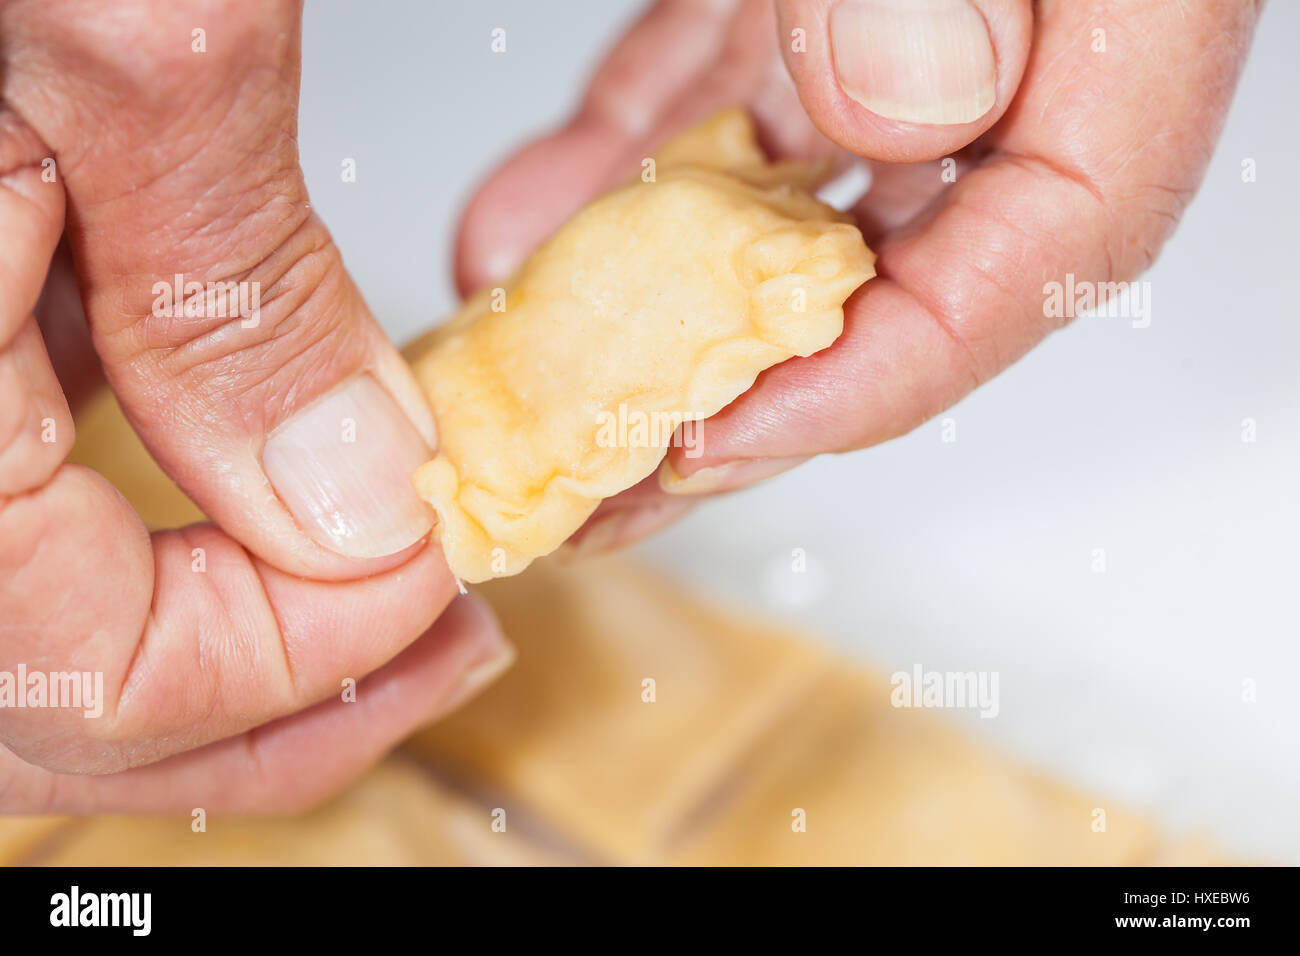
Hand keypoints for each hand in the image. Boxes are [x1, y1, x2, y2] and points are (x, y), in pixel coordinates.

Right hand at [0, 0, 509, 812]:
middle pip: (57, 689)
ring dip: (244, 624)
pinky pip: (49, 483)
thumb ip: (227, 293)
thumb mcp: (131, 30)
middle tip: (441, 651)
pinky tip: (300, 474)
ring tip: (403, 600)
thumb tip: (345, 499)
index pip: (74, 667)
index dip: (284, 657)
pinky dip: (183, 514)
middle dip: (273, 696)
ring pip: (56, 604)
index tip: (439, 577)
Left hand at [456, 0, 1263, 554]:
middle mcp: (1029, 15)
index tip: (723, 436)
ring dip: (660, 283)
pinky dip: (635, 157)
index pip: (1046, 250)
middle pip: (906, 254)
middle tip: (615, 472)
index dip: (884, 374)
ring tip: (538, 357)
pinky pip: (735, 83)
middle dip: (750, 378)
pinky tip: (537, 214)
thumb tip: (916, 96)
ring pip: (800, 185)